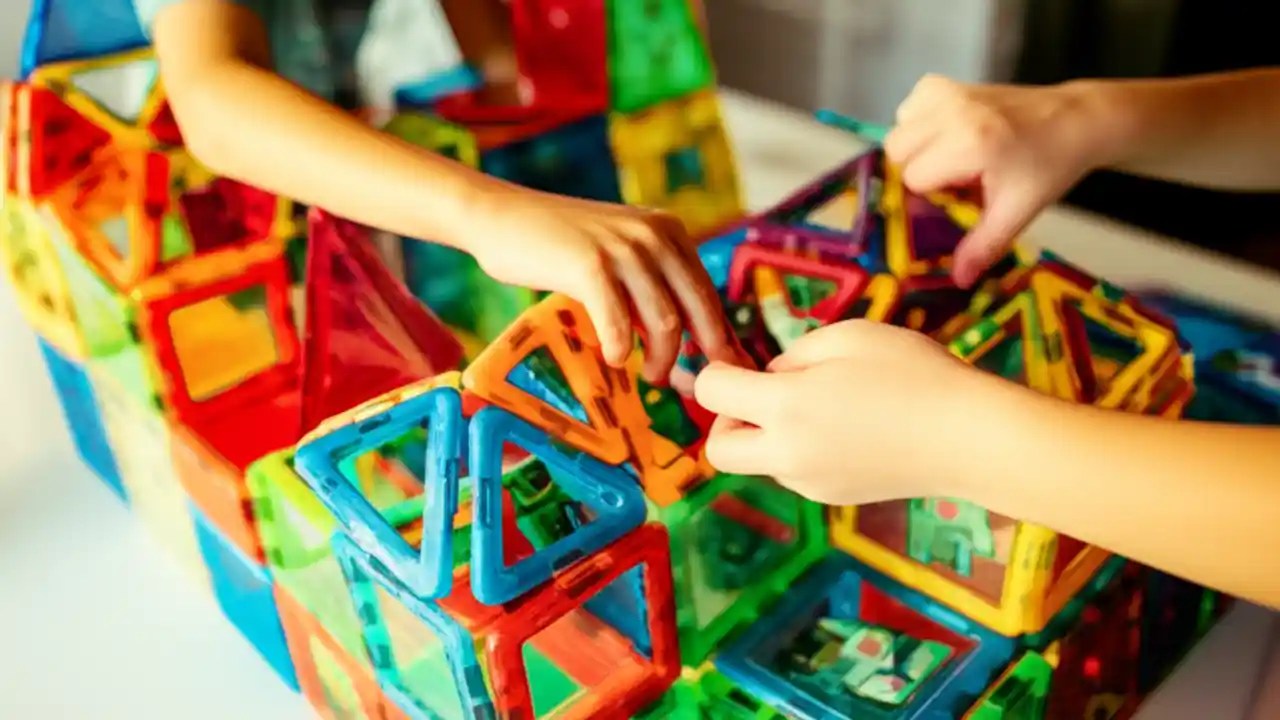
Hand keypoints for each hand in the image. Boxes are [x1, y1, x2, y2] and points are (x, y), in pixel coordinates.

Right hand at [468, 188, 736, 381]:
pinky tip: (615, 359)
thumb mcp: (619, 258)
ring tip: (651, 375)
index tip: (726, 370)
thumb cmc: (559, 247)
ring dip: (662, 358)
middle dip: (701, 354)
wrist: (500, 216)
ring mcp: (623, 247)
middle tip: (690, 385)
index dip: (721, 336)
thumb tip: (690, 339)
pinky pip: (619, 321)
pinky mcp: (590, 264)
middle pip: (698, 308)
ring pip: (665, 320)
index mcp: (669, 230)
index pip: (708, 292)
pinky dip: (620, 347)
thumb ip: (652, 286)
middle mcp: (654, 234)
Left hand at [693, 320, 1024, 504]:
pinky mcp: (832, 497)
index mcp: (785, 407)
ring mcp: (809, 483)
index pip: (710, 392)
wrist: (970, 438)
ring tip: (821, 408)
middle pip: (717, 449)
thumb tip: (771, 377)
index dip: (717, 371)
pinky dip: (800, 451)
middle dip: (727, 421)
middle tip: (764, 398)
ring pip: (758, 463)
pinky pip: (793, 472)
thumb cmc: (914, 373)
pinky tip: (845, 430)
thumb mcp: (848, 337)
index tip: (742, 361)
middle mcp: (787, 454)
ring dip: (768, 436)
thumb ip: (793, 355)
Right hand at [885, 75, 1112, 286]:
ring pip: (897, 128)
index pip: (914, 178)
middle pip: (896, 150)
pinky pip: (909, 107)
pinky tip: (944, 134)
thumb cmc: (1049, 166)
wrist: (1077, 120)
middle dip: (915, 170)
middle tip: (952, 179)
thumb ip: (984, 245)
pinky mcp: (946, 82)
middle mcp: (953, 112)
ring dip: (914, 147)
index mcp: (970, 143)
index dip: (930, 194)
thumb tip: (959, 281)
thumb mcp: (1018, 211)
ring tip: (949, 156)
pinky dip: (918, 122)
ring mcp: (948, 92)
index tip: (957, 196)